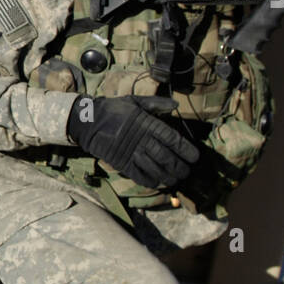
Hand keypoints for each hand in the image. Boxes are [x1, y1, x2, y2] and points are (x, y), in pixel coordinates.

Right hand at [67, 95, 200, 188]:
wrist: (88, 121)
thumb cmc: (114, 109)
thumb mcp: (135, 101)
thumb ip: (156, 104)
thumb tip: (176, 104)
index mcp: (147, 124)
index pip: (172, 139)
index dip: (185, 150)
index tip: (195, 157)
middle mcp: (141, 140)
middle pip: (166, 156)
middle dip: (179, 166)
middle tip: (188, 172)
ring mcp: (131, 153)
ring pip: (154, 168)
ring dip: (168, 176)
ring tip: (176, 180)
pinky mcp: (121, 162)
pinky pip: (138, 175)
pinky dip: (149, 181)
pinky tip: (158, 182)